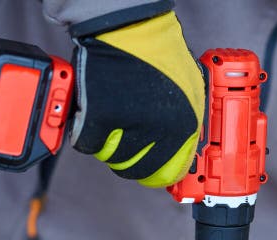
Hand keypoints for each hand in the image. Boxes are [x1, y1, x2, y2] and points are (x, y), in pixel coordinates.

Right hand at [69, 9, 203, 186]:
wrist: (130, 27)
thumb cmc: (160, 54)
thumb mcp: (190, 92)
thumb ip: (186, 125)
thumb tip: (181, 155)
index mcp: (184, 127)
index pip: (169, 173)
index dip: (157, 176)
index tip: (149, 174)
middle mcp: (159, 131)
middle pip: (136, 170)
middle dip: (128, 162)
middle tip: (123, 146)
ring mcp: (129, 125)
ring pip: (111, 158)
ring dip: (107, 145)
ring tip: (110, 123)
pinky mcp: (100, 117)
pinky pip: (88, 144)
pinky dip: (86, 134)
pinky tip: (94, 118)